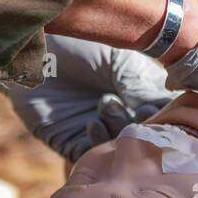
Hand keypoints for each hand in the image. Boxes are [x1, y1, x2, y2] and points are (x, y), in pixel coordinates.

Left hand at [4, 34, 175, 161]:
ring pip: (118, 149)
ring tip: (106, 105)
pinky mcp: (68, 138)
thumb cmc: (78, 40)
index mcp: (137, 88)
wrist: (33, 42)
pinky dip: (95, 145)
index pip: (163, 113)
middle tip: (137, 113)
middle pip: (143, 136)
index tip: (155, 107)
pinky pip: (89, 156)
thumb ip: (139, 86)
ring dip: (117, 131)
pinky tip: (92, 123)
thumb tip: (156, 113)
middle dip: (141, 127)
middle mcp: (120, 110)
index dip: (164, 117)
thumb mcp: (116, 58)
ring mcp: (95, 126)